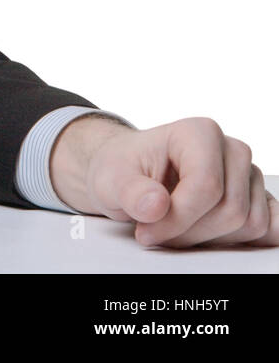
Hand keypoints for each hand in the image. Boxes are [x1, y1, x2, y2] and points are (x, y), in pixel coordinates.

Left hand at [51, 115, 277, 247]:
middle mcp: (231, 149)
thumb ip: (130, 192)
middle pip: (232, 211)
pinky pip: (267, 229)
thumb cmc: (122, 171)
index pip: (207, 188)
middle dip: (190, 232)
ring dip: (208, 239)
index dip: (177, 219)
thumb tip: (155, 204)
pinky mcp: (257, 198)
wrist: (129, 174)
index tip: (145, 231)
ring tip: (174, 227)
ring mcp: (248, 175)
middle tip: (156, 230)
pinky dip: (237, 241)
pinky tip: (205, 234)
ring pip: (249, 225)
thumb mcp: (110, 180)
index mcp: (200, 133)